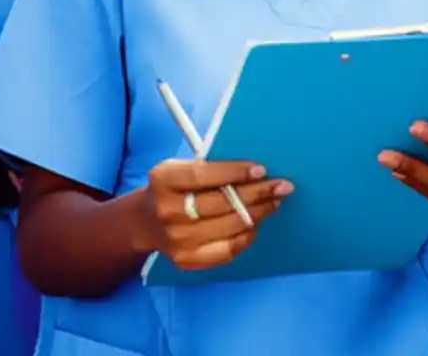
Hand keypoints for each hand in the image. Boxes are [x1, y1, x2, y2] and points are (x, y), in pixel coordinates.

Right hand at [137, 159, 290, 269]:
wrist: (145, 221)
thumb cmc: (173, 188)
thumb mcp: (179, 169)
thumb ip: (208, 169)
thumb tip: (254, 172)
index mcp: (163, 180)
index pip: (203, 175)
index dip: (234, 172)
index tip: (261, 170)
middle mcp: (167, 210)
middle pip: (221, 203)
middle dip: (257, 193)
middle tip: (282, 186)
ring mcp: (176, 238)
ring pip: (229, 226)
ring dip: (257, 213)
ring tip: (273, 202)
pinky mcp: (186, 259)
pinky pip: (227, 249)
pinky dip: (245, 236)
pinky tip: (253, 224)